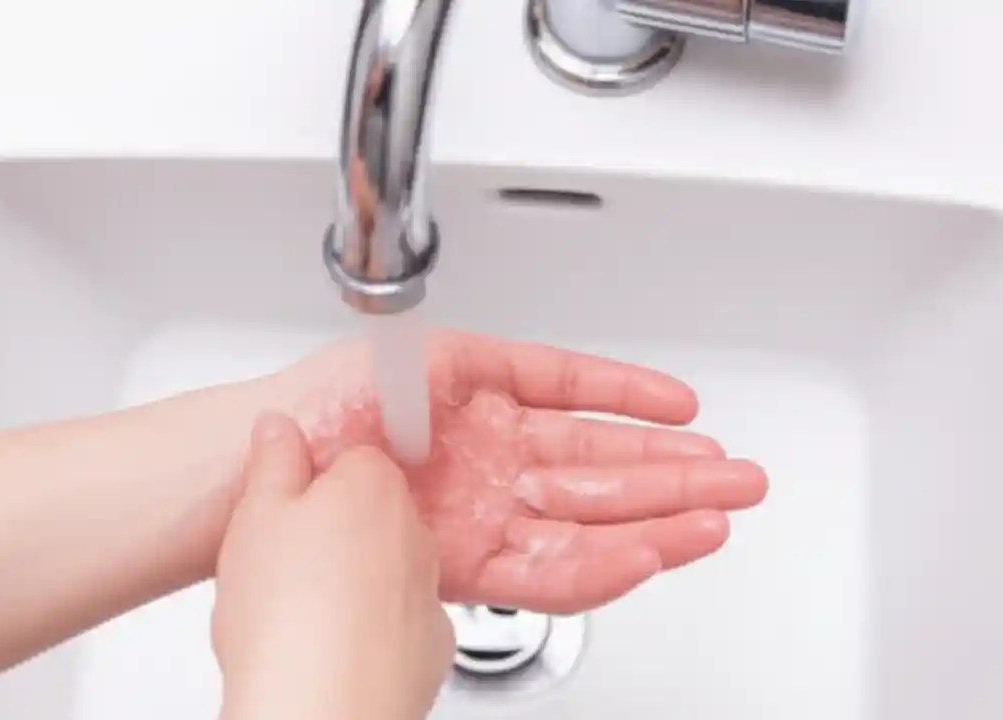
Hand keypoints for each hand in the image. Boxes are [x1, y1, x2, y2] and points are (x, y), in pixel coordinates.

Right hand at [212, 413, 453, 719]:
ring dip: (353, 581)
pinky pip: (399, 620)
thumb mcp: (254, 515)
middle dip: (331, 532)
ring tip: (298, 615)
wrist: (322, 709)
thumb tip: (279, 427)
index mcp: (372, 485)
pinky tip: (331, 647)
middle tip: (280, 564)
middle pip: (371, 513)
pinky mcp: (433, 644)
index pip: (350, 458)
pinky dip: (372, 629)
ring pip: (386, 568)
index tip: (280, 508)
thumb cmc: (286, 614)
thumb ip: (272, 461)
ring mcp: (428, 589)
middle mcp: (414, 531)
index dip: (309, 484)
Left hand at [269, 330, 768, 613]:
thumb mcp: (404, 360)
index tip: (683, 406)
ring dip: (659, 518)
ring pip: (590, 519)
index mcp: (483, 400)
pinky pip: (547, 568)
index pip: (573, 394)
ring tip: (720, 519)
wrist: (262, 475)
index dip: (630, 397)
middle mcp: (494, 457)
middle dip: (674, 470)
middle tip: (740, 477)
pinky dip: (602, 563)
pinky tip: (651, 555)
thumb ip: (472, 363)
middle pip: (600, 464)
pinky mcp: (471, 562)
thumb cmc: (320, 407)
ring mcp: (487, 511)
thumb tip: (525, 367)